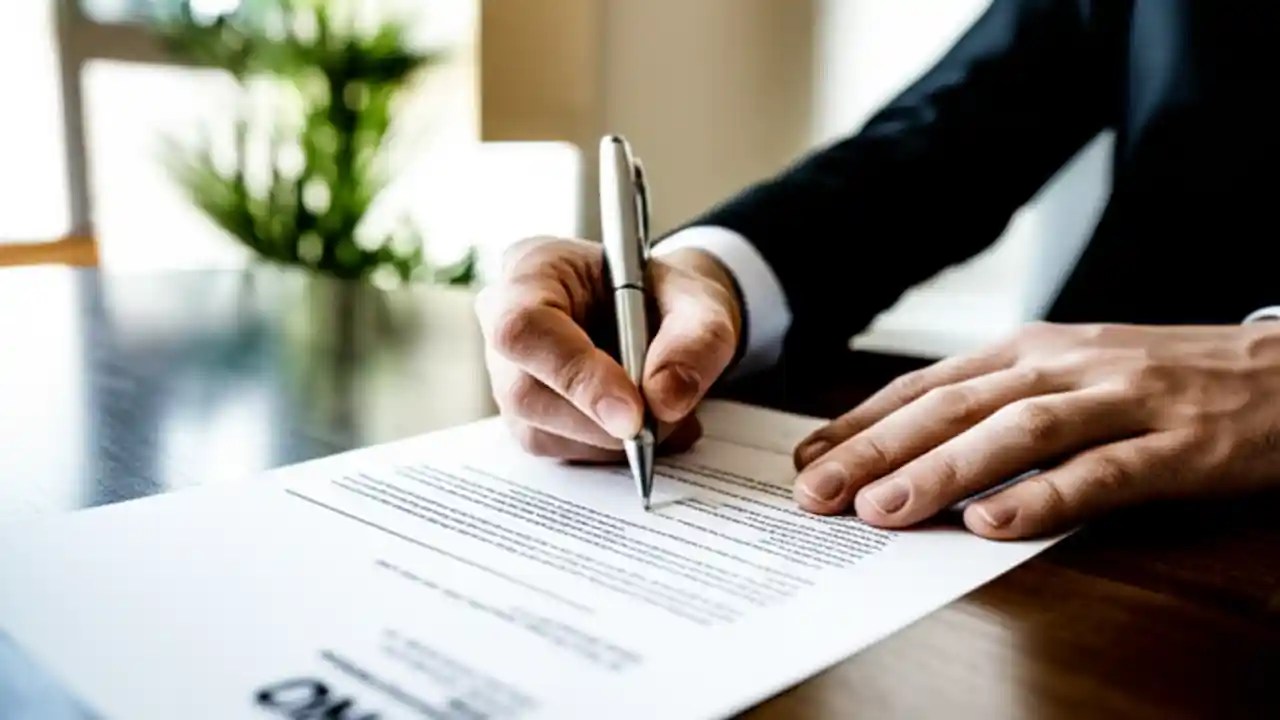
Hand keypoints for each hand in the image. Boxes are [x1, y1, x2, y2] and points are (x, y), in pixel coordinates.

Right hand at [475, 236, 741, 460]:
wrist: (660, 317)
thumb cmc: (667, 298)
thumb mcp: (702, 303)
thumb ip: (695, 342)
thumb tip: (665, 401)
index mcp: (535, 269)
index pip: (526, 327)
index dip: (576, 375)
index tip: (633, 413)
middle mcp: (504, 321)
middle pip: (524, 391)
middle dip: (598, 420)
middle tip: (659, 425)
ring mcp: (508, 373)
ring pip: (540, 431)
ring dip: (609, 439)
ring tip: (663, 417)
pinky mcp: (526, 416)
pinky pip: (557, 450)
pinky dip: (608, 450)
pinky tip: (643, 426)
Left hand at [791, 322, 1279, 538]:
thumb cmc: (1159, 379)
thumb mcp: (1068, 372)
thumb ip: (997, 402)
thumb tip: (909, 444)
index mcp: (1030, 349)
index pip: (927, 386)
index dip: (862, 422)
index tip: (806, 459)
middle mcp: (1066, 364)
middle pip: (954, 407)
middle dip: (876, 449)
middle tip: (816, 493)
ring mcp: (1123, 399)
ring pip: (1017, 432)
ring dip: (943, 472)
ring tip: (883, 511)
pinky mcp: (1179, 444)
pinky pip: (1104, 472)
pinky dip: (1045, 497)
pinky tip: (994, 524)